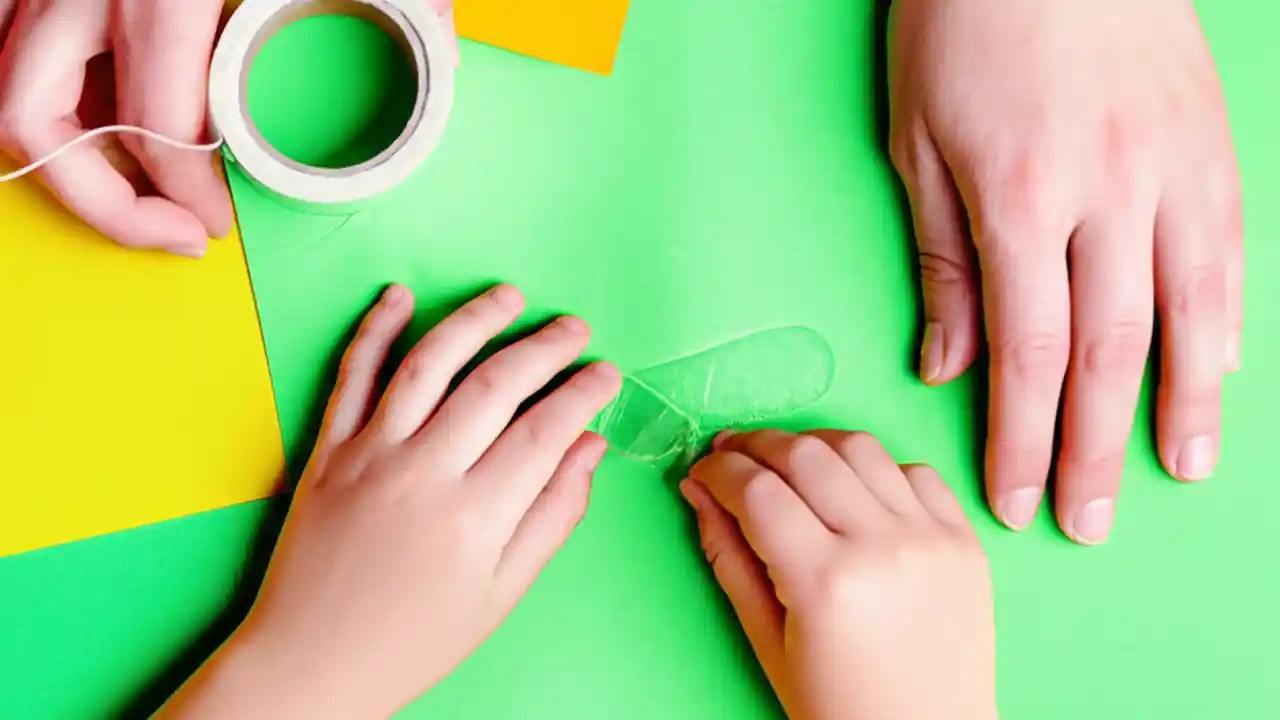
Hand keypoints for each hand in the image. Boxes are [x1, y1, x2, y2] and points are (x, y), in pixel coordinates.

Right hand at [0, 0, 457, 256]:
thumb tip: (438, 58)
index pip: (153, 126)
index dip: (183, 198)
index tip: (216, 227)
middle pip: (33, 120)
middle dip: (101, 201)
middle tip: (174, 234)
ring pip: (7, 87)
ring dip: (61, 155)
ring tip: (137, 192)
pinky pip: (13, 49)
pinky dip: (55, 98)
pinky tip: (113, 119)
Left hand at [161, 284, 620, 718]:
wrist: (311, 663)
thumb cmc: (415, 640)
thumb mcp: (500, 593)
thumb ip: (551, 516)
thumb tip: (589, 449)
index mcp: (476, 517)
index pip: (545, 430)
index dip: (583, 393)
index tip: (606, 373)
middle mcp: (424, 473)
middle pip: (495, 385)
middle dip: (544, 348)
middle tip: (574, 328)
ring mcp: (370, 455)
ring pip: (428, 364)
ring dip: (473, 321)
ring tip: (508, 296)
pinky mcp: (327, 451)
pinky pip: (352, 377)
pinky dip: (374, 330)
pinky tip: (399, 296)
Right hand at [682, 430, 996, 719]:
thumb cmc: (839, 708)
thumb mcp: (766, 642)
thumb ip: (728, 558)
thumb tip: (698, 491)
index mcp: (825, 583)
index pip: (756, 490)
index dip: (718, 471)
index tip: (701, 473)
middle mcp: (882, 547)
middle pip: (804, 454)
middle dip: (756, 445)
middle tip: (732, 456)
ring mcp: (931, 538)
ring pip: (860, 448)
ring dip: (813, 444)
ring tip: (788, 462)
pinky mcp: (965, 540)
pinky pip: (917, 472)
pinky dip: (877, 469)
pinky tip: (853, 489)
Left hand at [888, 0, 1243, 543]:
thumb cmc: (962, 24)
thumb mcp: (916, 142)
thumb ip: (940, 261)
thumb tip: (944, 364)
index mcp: (1020, 200)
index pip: (1029, 354)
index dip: (1025, 438)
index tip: (1019, 497)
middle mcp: (1107, 195)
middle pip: (1109, 354)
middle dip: (1096, 448)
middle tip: (1089, 521)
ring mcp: (1171, 168)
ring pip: (1188, 311)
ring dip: (1184, 402)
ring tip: (1179, 469)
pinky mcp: (1209, 142)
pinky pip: (1228, 249)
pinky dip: (1226, 318)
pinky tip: (1222, 368)